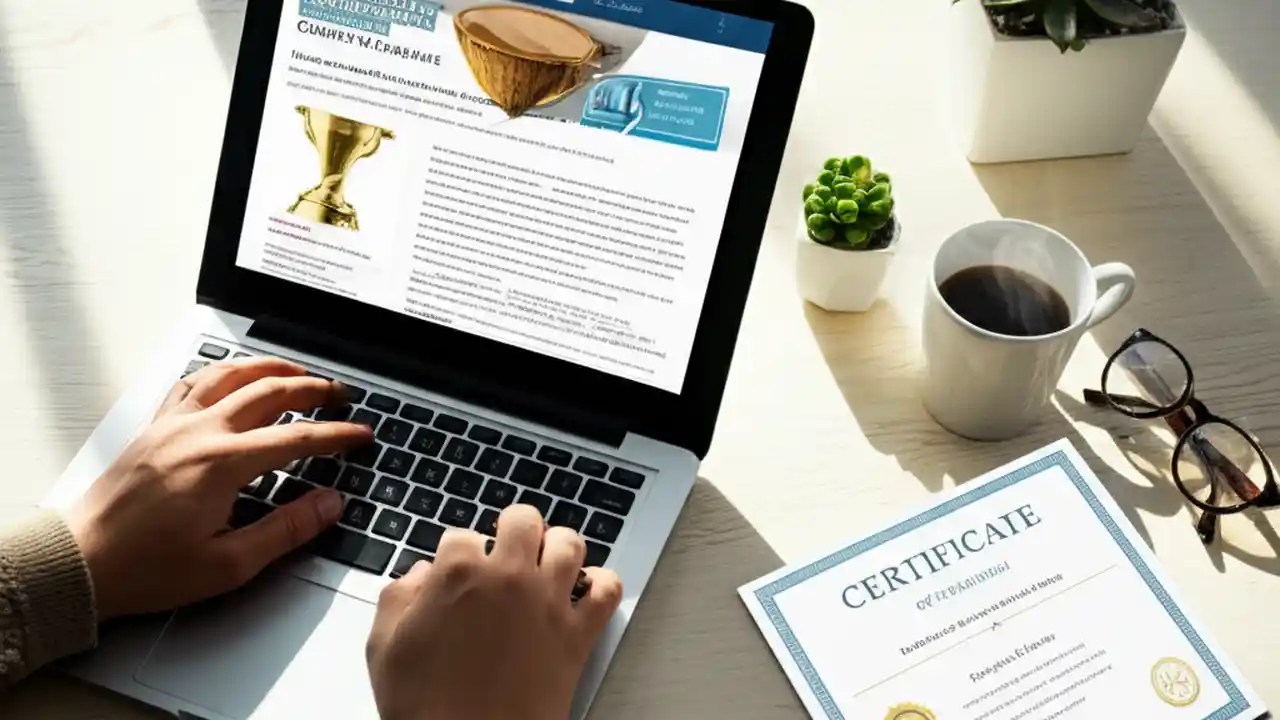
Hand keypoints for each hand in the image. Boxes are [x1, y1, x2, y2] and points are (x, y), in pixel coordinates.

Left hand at [66, 358, 372, 620]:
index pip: (297, 438)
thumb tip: (329, 504)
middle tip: (340, 395)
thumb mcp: (229, 564)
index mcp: (222, 464)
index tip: (361, 434)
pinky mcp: (153, 428)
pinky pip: (191, 383)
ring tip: (298, 370)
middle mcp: (200, 433)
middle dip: (314, 389)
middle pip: (270, 392)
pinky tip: (231, 377)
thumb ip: (286, 529)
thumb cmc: (146, 568)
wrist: (82, 562)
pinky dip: (220, 372)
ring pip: (231, 375)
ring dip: (271, 368)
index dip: (338, 434)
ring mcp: (173, 425)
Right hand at [367, 505, 622, 719]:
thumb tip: (420, 575)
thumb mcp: (384, 648)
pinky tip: (585, 592)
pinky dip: (601, 585)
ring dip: (557, 548)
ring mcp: (549, 601)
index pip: (462, 534)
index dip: (457, 552)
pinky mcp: (578, 633)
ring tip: (546, 563)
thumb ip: (398, 598)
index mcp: (459, 573)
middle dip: (513, 529)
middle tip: (507, 549)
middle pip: (524, 519)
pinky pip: (607, 590)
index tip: (456, 569)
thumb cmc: (425, 706)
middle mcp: (509, 576)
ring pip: (570, 543)